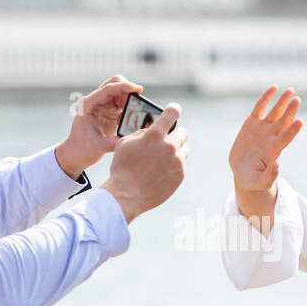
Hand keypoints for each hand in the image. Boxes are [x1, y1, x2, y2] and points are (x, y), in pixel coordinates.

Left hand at [55, 74, 142, 177]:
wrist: (75, 154)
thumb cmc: (81, 149)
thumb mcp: (97, 147)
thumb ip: (113, 143)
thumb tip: (130, 139)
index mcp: (88, 105)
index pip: (108, 89)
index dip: (124, 86)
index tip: (137, 88)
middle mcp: (95, 101)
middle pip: (115, 84)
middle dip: (128, 89)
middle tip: (139, 102)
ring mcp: (103, 105)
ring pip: (121, 93)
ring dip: (130, 100)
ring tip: (132, 116)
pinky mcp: (109, 111)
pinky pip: (123, 104)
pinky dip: (129, 108)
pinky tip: (128, 121)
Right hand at [100, 103, 186, 222]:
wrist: (126, 195)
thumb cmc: (122, 168)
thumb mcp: (125, 143)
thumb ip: (142, 133)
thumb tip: (151, 129)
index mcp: (155, 135)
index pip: (172, 113)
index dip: (173, 110)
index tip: (174, 110)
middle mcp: (169, 146)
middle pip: (182, 132)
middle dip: (174, 134)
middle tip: (166, 140)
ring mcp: (177, 161)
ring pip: (184, 149)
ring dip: (176, 151)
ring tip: (162, 159)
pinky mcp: (180, 175)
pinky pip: (181, 164)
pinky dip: (174, 166)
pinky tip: (161, 171)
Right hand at [229, 85, 302, 192]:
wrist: (242, 171)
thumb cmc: (252, 180)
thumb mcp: (259, 182)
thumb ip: (269, 177)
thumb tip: (277, 166)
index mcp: (273, 150)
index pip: (286, 138)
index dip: (292, 130)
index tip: (300, 121)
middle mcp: (271, 137)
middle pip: (283, 122)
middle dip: (290, 111)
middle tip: (297, 100)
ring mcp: (262, 128)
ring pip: (275, 112)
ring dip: (282, 102)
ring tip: (290, 91)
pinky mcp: (252, 123)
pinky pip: (260, 107)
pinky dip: (266, 98)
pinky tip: (274, 88)